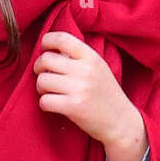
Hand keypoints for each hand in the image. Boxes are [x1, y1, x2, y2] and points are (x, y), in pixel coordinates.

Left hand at [34, 32, 146, 160]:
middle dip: (39, 68)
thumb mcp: (98, 68)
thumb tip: (51, 47)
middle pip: (46, 59)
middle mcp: (85, 70)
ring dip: (41, 88)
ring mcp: (79, 88)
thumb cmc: (106, 94)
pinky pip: (44, 101)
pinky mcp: (73, 107)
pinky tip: (53, 105)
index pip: (61, 38)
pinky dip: (44, 104)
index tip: (44, 50)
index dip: (46, 41)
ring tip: (50, 92)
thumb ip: (78, 57)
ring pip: (42, 81)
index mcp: (91, 57)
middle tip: (45, 76)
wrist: (121, 122)